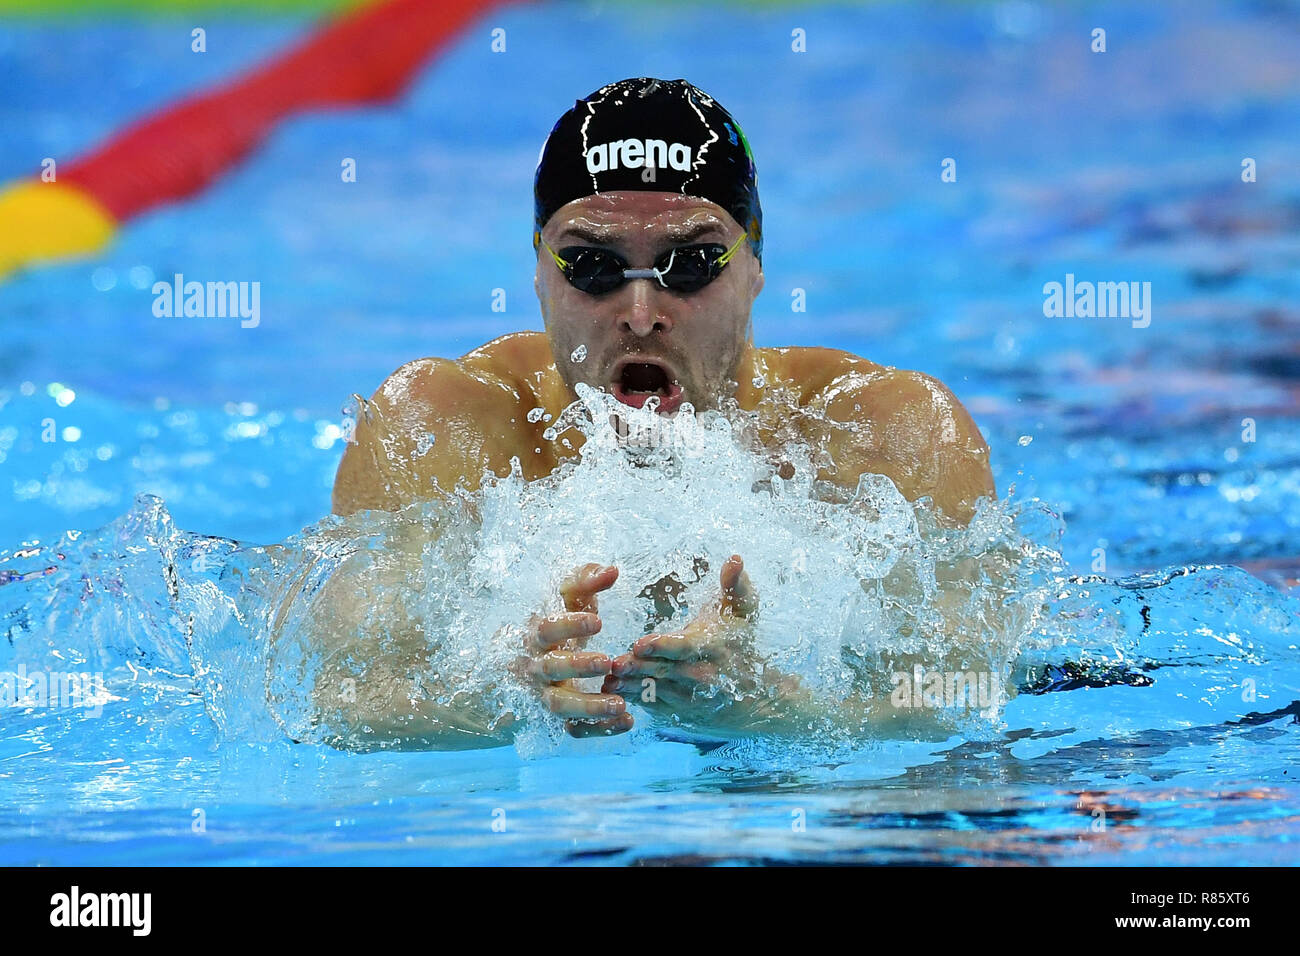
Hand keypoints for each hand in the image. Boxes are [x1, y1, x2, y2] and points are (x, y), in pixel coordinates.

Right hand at [515, 562, 632, 737]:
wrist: (547, 651)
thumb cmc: (564, 615)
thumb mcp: (573, 595)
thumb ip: (589, 581)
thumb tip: (612, 571)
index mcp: (536, 634)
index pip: (544, 629)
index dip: (568, 626)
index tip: (598, 622)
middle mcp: (535, 666)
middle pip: (548, 669)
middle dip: (577, 666)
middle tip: (607, 662)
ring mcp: (546, 694)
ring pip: (559, 706)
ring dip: (588, 706)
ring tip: (620, 704)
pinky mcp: (562, 715)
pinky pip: (575, 728)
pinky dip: (600, 729)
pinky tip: (628, 721)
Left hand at [603, 555, 789, 729]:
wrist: (759, 698)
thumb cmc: (743, 646)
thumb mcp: (745, 613)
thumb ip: (736, 585)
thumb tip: (734, 559)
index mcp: (713, 647)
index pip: (685, 647)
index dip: (662, 646)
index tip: (639, 643)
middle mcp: (702, 674)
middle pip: (665, 671)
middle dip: (639, 668)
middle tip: (614, 663)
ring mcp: (691, 697)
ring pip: (657, 691)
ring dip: (631, 686)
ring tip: (609, 680)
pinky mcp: (681, 712)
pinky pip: (655, 707)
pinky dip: (636, 700)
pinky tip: (615, 692)